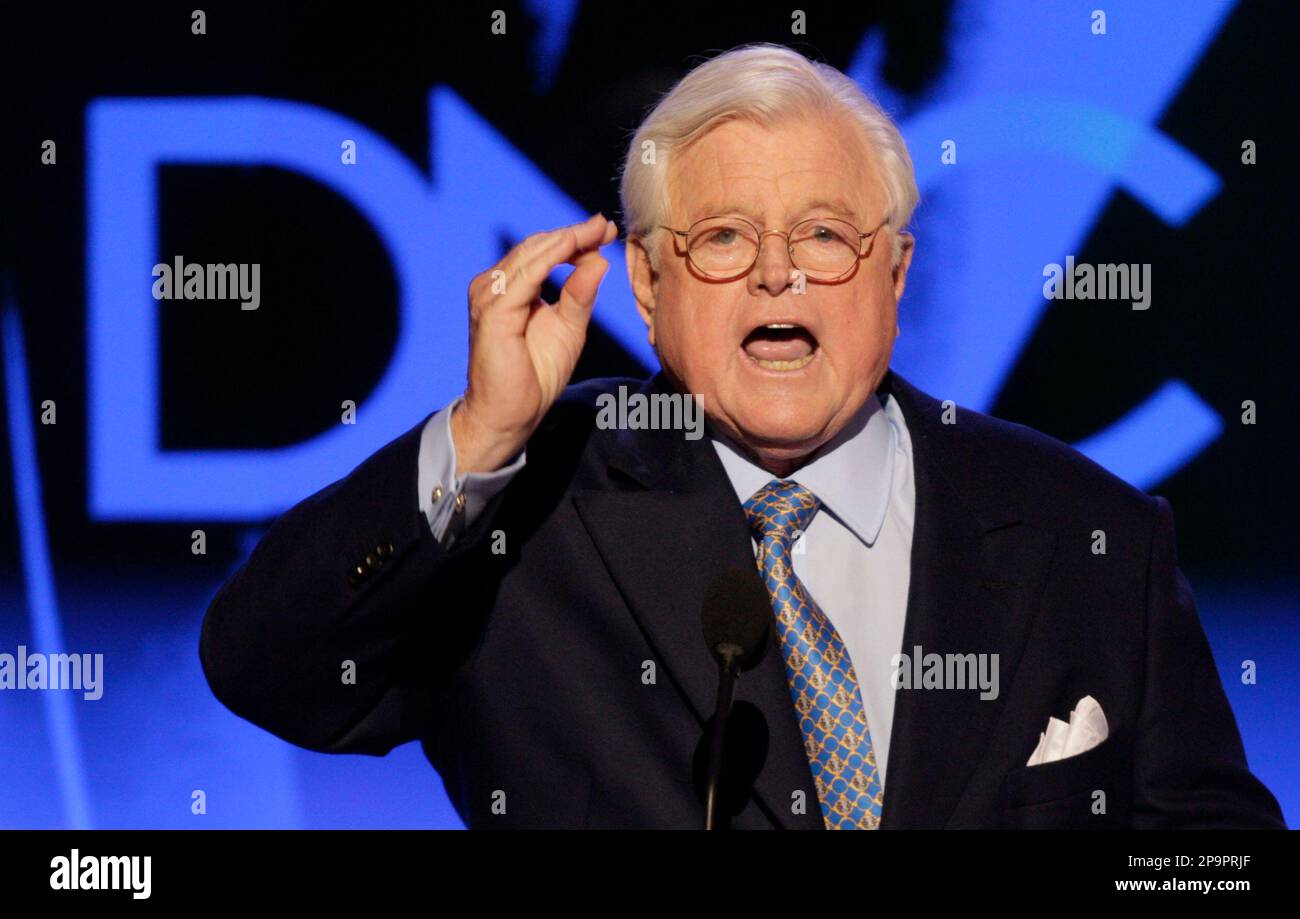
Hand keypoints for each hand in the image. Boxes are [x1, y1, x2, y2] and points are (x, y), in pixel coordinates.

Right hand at [452, 212, 618, 472]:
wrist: (510, 414)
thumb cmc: (535, 375)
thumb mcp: (568, 328)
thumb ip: (580, 294)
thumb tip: (599, 260)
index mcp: (511, 289)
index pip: (543, 252)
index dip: (576, 238)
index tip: (606, 229)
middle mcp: (495, 286)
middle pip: (537, 247)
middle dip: (574, 233)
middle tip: (606, 225)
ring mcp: (490, 296)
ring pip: (531, 254)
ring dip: (565, 239)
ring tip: (596, 230)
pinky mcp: (492, 311)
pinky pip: (526, 276)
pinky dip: (551, 257)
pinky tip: (574, 246)